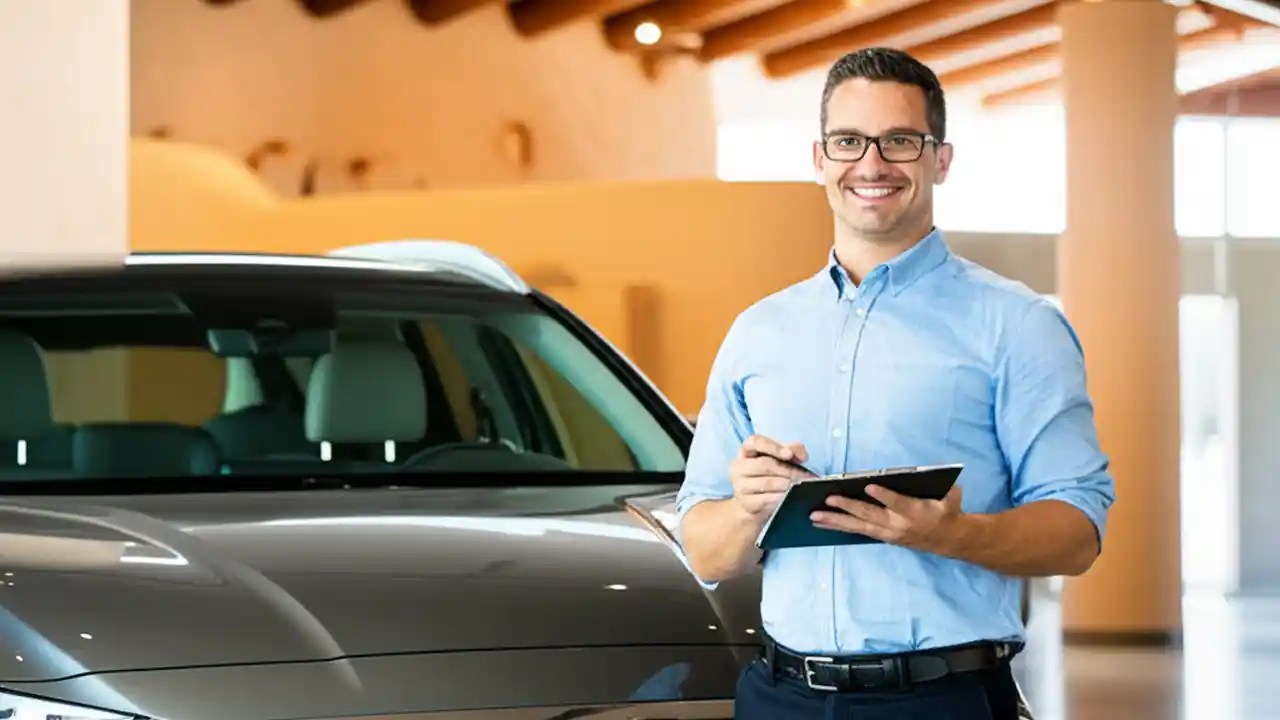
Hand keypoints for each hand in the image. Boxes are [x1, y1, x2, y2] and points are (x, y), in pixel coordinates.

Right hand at [729, 435, 813, 517]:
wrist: (755, 501)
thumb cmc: (770, 474)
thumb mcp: (780, 458)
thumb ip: (792, 450)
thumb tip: (802, 455)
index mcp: (747, 450)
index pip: (756, 442)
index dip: (773, 447)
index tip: (789, 454)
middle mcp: (739, 466)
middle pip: (764, 464)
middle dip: (788, 470)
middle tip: (805, 476)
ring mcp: (740, 486)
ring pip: (766, 483)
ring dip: (786, 485)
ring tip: (800, 486)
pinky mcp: (746, 503)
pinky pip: (766, 500)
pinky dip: (780, 498)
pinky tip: (790, 497)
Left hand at [811, 483, 965, 554]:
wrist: (948, 539)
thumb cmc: (947, 511)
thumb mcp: (952, 498)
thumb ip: (949, 490)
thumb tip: (944, 480)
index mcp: (915, 512)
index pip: (897, 503)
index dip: (884, 495)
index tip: (869, 485)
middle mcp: (897, 525)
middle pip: (869, 515)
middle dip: (848, 506)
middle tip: (829, 498)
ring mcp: (887, 533)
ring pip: (857, 526)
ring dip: (835, 520)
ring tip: (814, 516)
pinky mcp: (881, 536)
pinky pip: (857, 531)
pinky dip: (838, 526)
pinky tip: (822, 523)